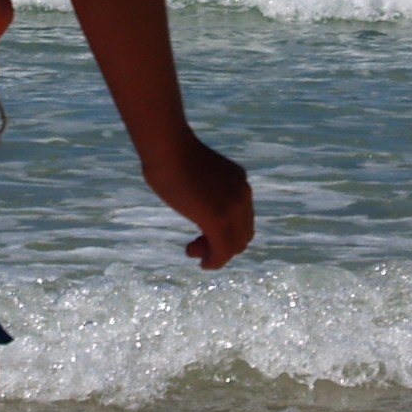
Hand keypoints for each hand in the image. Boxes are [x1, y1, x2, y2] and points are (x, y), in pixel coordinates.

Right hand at [143, 135, 253, 269]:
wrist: (168, 147)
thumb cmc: (169, 154)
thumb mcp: (195, 171)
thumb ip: (202, 187)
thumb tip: (193, 197)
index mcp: (239, 181)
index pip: (243, 217)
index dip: (226, 230)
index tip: (201, 232)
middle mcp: (242, 194)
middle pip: (243, 233)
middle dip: (221, 244)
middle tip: (194, 245)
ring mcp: (233, 207)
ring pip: (235, 245)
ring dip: (216, 254)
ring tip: (193, 253)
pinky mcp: (219, 220)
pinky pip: (224, 251)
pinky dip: (216, 262)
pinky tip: (204, 264)